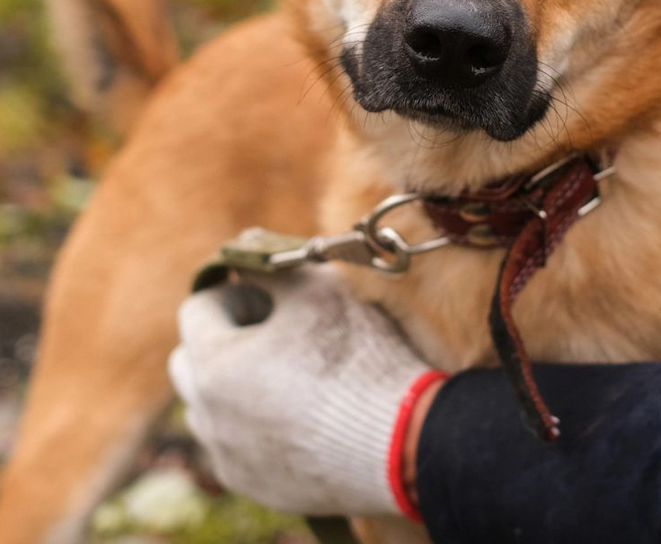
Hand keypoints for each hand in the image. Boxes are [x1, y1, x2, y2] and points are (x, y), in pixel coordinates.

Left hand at [169, 266, 445, 517]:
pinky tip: (304, 412)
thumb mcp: (316, 287)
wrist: (398, 438)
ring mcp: (229, 456)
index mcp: (213, 364)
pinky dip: (257, 422)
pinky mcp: (256, 485)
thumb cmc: (354, 354)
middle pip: (192, 361)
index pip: (198, 308)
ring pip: (213, 406)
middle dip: (226, 336)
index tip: (273, 293)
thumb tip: (246, 245)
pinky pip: (239, 443)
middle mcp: (207, 416)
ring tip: (292, 371)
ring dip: (238, 381)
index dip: (236, 290)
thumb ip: (272, 264)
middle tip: (277, 329)